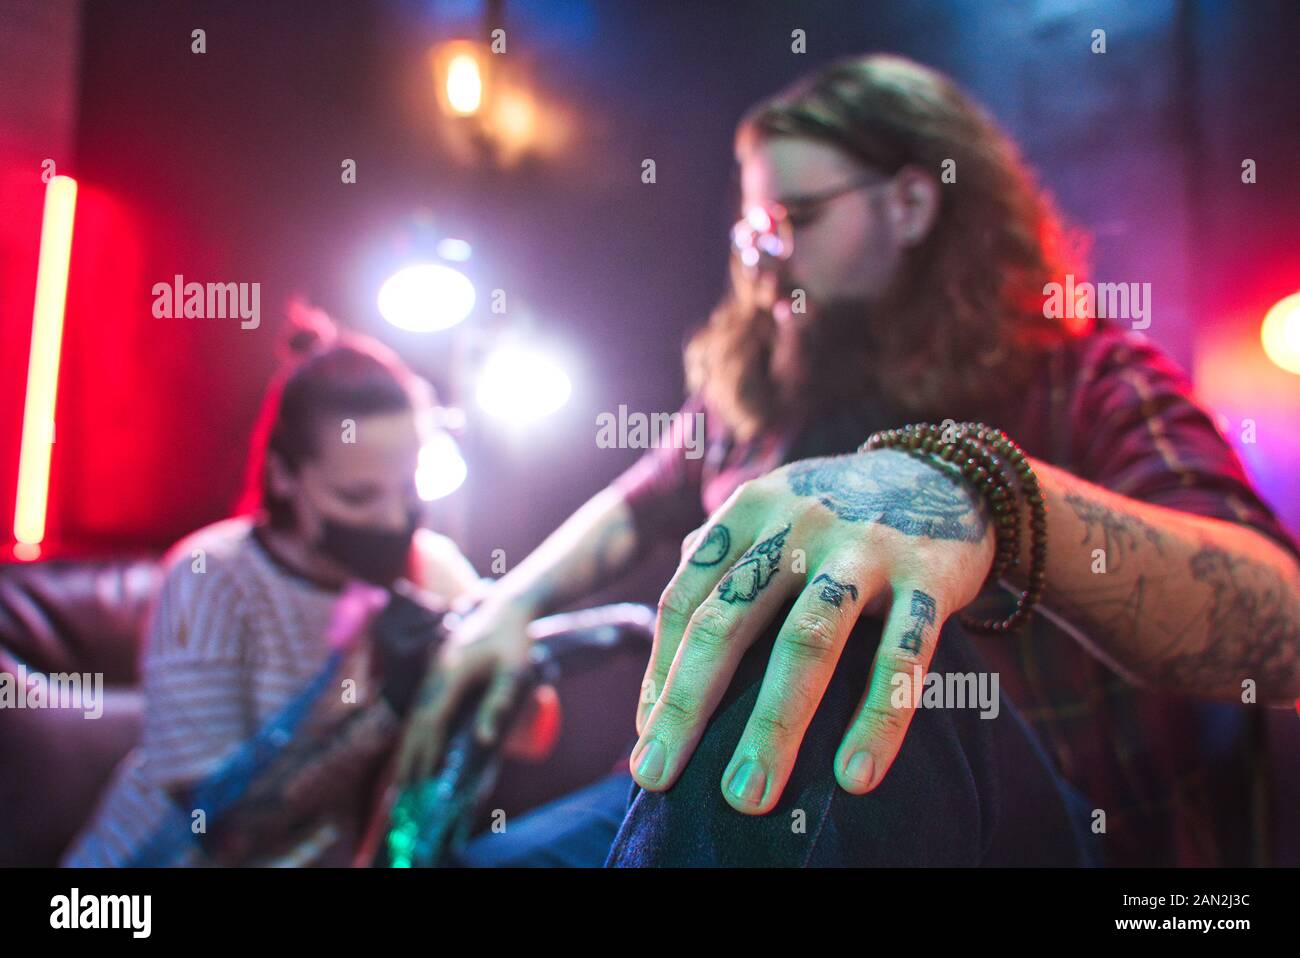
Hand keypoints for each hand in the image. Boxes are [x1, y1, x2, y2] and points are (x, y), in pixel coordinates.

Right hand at [393, 594, 536, 783]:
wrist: (508, 606)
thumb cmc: (515, 639)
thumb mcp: (514, 671)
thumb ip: (497, 703)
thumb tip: (484, 741)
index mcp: (452, 674)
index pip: (433, 720)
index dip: (425, 751)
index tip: (421, 779)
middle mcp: (437, 673)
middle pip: (418, 719)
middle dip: (409, 755)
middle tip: (403, 789)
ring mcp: (436, 670)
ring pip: (416, 712)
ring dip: (409, 744)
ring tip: (403, 775)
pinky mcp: (439, 670)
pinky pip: (422, 704)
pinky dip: (416, 728)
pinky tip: (416, 743)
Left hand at [630, 447, 994, 813]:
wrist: (943, 475)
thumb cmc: (835, 515)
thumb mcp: (772, 513)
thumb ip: (721, 567)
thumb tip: (663, 652)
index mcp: (749, 510)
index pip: (686, 597)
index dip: (661, 671)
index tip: (647, 737)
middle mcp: (797, 524)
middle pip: (729, 622)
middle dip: (689, 706)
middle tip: (658, 776)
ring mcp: (863, 548)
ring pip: (808, 641)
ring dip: (774, 725)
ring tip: (749, 794)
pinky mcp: (928, 576)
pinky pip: (901, 655)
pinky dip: (879, 719)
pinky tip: (856, 776)